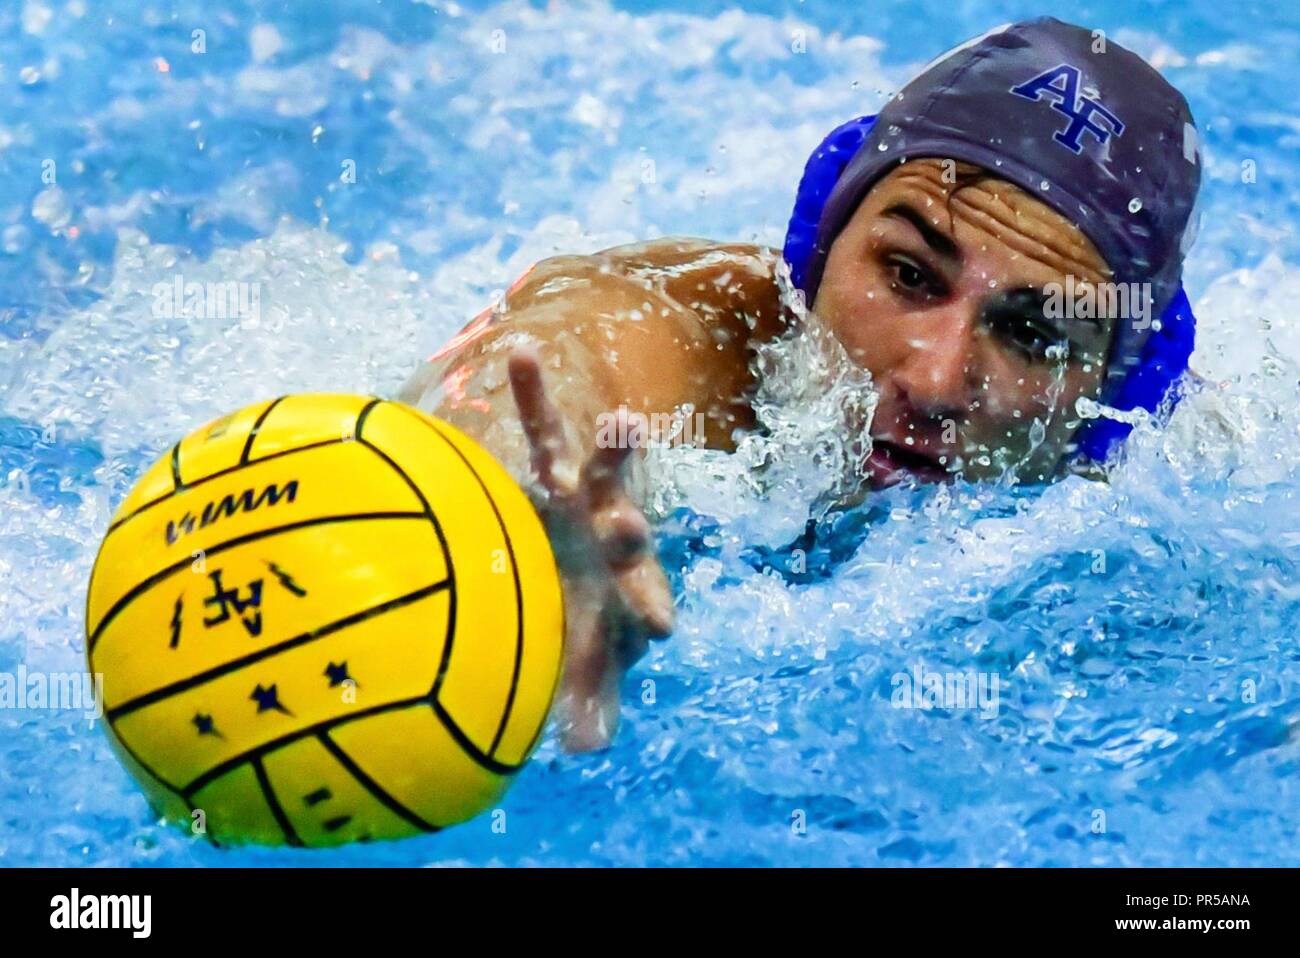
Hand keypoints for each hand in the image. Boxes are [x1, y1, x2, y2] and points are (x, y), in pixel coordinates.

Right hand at [508, 346, 673, 751]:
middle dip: (629, 529)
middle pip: (628, 529)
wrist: (581, 555)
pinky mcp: (556, 467)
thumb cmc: (585, 614)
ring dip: (613, 447)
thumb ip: (588, 700)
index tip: (659, 626)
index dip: (649, 612)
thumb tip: (589, 752)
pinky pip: (539, 426)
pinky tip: (518, 350)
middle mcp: (615, 536)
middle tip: (631, 524)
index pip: (642, 604)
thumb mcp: (584, 660)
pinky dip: (531, 394)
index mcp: (627, 587)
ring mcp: (590, 497)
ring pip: (601, 468)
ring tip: (622, 421)